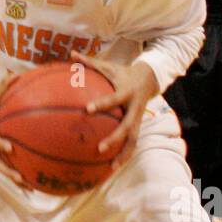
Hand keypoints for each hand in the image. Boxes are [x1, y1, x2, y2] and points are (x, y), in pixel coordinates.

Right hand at [0, 73, 26, 187]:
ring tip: (31, 188)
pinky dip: (19, 175)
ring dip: (14, 179)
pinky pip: (8, 166)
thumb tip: (15, 73)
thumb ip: (4, 84)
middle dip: (8, 172)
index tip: (10, 147)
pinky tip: (34, 182)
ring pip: (2, 168)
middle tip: (21, 178)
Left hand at [73, 52, 158, 169]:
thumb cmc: (122, 73)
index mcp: (126, 92)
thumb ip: (89, 63)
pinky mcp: (138, 127)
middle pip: (127, 127)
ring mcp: (137, 120)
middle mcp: (134, 108)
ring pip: (133, 140)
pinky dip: (124, 156)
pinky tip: (111, 167)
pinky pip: (132, 144)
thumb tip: (71, 54)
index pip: (114, 99)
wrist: (149, 79)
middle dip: (115, 138)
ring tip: (111, 167)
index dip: (102, 104)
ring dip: (124, 154)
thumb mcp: (109, 66)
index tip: (88, 109)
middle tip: (100, 148)